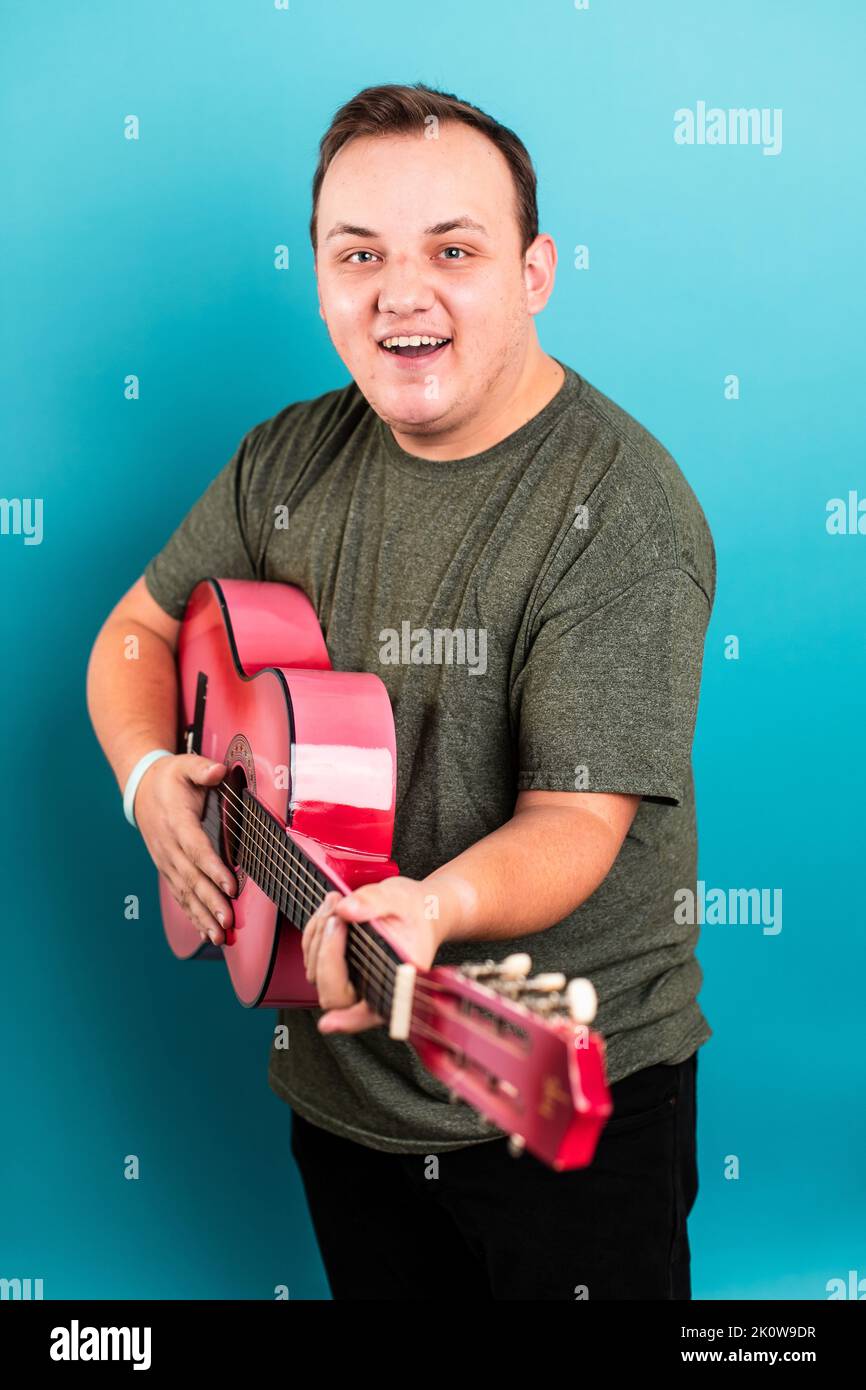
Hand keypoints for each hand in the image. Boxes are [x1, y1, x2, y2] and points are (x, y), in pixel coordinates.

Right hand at [134, 753, 236, 944]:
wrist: (141, 789)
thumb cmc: (169, 778)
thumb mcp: (184, 765)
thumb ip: (201, 769)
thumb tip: (218, 771)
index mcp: (176, 821)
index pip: (196, 848)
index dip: (213, 868)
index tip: (230, 886)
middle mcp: (169, 846)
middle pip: (191, 878)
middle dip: (210, 902)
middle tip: (228, 921)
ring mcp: (166, 861)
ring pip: (185, 893)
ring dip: (202, 915)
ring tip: (219, 935)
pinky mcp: (168, 869)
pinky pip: (180, 895)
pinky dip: (193, 916)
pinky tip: (206, 933)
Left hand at [301, 877, 446, 1034]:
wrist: (417, 911)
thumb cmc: (414, 913)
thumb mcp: (401, 900)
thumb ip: (375, 903)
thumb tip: (345, 910)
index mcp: (395, 986)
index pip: (369, 1013)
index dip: (348, 1021)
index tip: (328, 1022)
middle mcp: (370, 991)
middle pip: (333, 993)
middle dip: (327, 952)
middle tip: (337, 916)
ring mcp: (350, 981)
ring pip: (317, 972)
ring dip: (318, 935)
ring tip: (336, 902)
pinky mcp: (336, 969)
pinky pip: (312, 956)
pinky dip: (315, 931)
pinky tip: (331, 910)